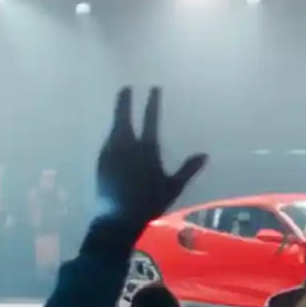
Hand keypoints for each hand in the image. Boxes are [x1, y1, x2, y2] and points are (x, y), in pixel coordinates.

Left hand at [97, 87, 206, 225]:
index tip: (153, 88)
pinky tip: (114, 136)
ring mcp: (111, 153)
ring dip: (118, 117)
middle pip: (123, 117)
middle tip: (125, 88)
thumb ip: (187, 169)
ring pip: (114, 128)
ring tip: (121, 109)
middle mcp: (127, 146)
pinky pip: (107, 142)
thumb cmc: (149, 204)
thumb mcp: (172, 188)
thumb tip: (204, 155)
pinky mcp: (101, 162)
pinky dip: (112, 135)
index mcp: (147, 149)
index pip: (150, 119)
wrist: (118, 218)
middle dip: (124, 101)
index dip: (152, 102)